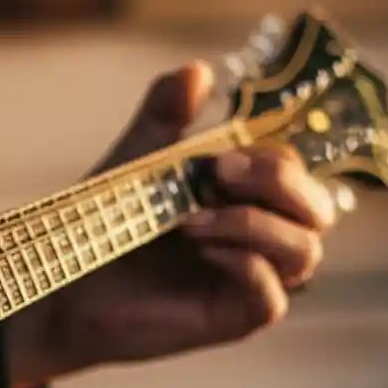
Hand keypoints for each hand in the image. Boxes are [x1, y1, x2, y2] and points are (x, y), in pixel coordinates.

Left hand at [9, 62, 337, 387]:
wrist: (69, 279)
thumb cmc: (107, 222)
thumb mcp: (137, 158)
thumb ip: (166, 114)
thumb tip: (199, 69)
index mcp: (250, 197)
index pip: (296, 171)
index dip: (271, 159)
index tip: (217, 156)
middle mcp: (263, 237)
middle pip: (319, 209)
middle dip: (278, 183)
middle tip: (218, 174)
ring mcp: (254, 279)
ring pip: (306, 250)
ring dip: (254, 224)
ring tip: (190, 221)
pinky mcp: (237, 318)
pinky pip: (274, 296)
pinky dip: (246, 264)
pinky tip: (202, 249)